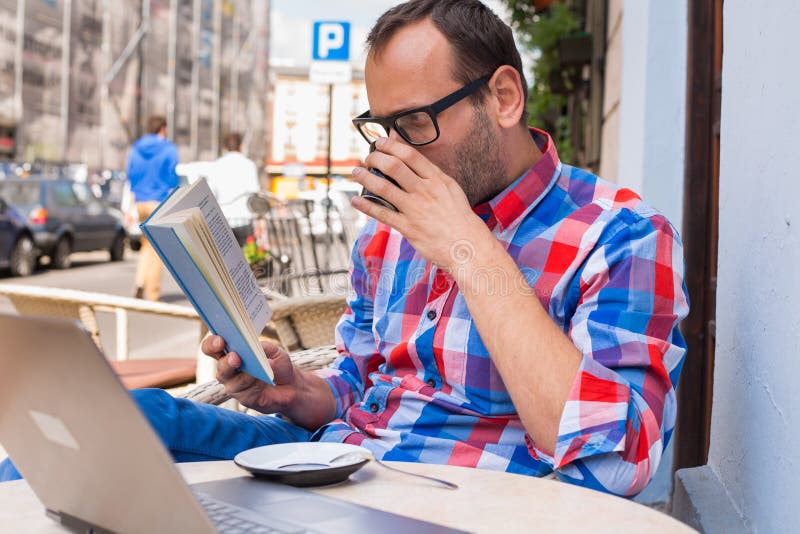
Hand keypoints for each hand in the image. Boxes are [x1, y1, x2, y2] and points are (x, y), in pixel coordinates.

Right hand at [201, 335, 298, 413]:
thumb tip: (258, 352)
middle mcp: (228, 371)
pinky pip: (246, 393)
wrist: (290, 385)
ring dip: (244, 376)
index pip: (212, 348)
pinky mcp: (245, 399)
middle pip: (220, 367)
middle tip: (235, 357)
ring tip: (255, 370)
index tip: (220, 341)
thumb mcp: (274, 351)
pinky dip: (256, 385)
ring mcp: (234, 386)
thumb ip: (264, 349)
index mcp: (230, 353)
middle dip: (227, 362)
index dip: (212, 344)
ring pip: (233, 383)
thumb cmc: (277, 364)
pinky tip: (264, 380)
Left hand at [350, 137, 491, 270]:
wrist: (467, 245)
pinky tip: (356, 200)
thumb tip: (412, 157)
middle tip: (367, 158)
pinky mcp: (408, 227)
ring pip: (384, 188)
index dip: (391, 146)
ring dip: (366, 178)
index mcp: (436, 179)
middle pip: (394, 167)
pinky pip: (382, 213)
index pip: (410, 155)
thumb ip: (431, 172)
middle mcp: (425, 191)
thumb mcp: (450, 188)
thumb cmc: (458, 216)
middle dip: (375, 159)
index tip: (380, 143)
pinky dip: (366, 206)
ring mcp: (415, 209)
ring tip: (356, 173)